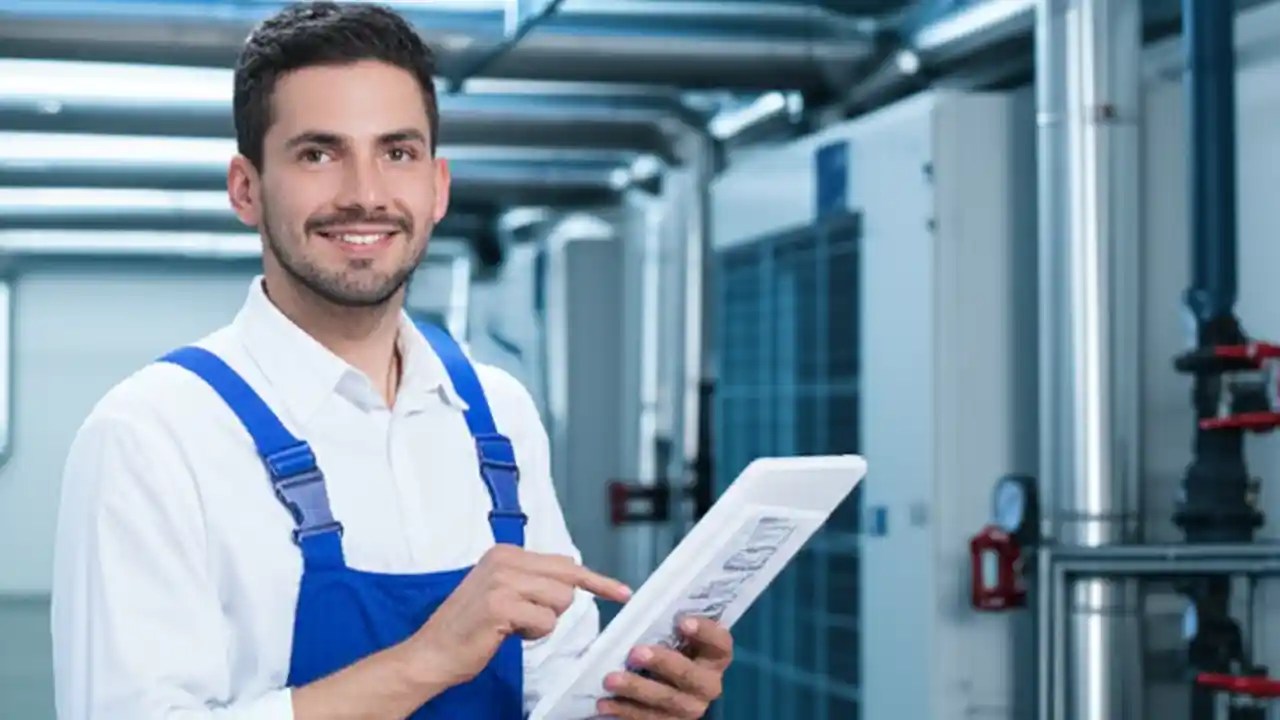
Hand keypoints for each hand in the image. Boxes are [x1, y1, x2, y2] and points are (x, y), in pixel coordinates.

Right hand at [409, 545, 631, 686]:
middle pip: (568, 580)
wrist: (432, 652)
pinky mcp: (501, 605)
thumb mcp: (501, 590)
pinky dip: (533, 634)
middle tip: (528, 622)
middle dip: (557, 606)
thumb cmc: (469, 627)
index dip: (595, 581)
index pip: (565, 562)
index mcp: (506, 552)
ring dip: (542, 622)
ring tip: (511, 625)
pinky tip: (506, 633)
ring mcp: (502, 580)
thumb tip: (571, 579)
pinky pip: (545, 621)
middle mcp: (505, 560)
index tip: (621, 591)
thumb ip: (533, 580)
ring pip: (561, 601)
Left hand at [596, 616, 733, 718]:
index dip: (704, 632)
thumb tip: (639, 600)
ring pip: (666, 701)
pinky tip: (604, 703)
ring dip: (636, 689)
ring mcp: (691, 708)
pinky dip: (624, 710)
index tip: (682, 621)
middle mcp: (709, 685)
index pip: (720, 642)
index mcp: (716, 657)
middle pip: (690, 675)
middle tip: (634, 652)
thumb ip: (669, 624)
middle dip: (662, 663)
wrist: (668, 688)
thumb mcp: (674, 637)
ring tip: (609, 679)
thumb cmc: (670, 650)